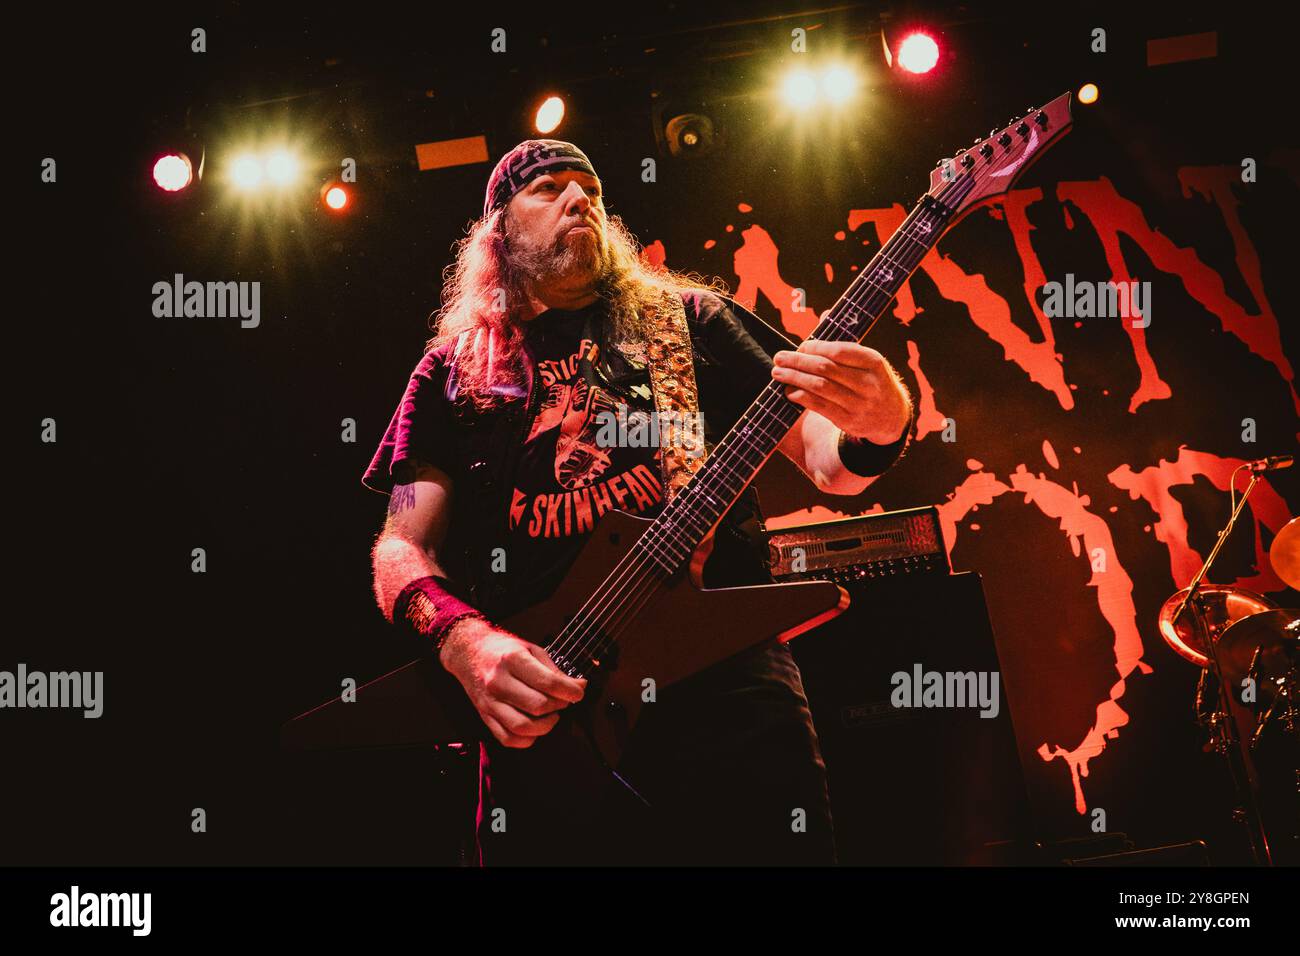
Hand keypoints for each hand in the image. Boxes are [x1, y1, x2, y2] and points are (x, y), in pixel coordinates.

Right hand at [439, 617, 587, 747]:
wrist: (468, 652)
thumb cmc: (502, 649)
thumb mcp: (530, 649)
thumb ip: (554, 670)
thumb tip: (579, 685)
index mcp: (512, 660)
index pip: (548, 683)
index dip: (570, 691)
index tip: (579, 692)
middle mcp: (499, 682)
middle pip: (538, 706)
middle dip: (559, 706)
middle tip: (563, 700)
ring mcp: (490, 702)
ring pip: (523, 727)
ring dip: (545, 726)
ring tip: (551, 715)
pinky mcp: (485, 716)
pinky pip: (508, 739)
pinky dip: (527, 739)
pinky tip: (534, 727)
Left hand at [771, 340, 910, 444]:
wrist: (891, 418)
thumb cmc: (871, 381)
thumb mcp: (867, 361)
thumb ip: (844, 342)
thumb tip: (824, 314)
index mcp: (873, 362)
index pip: (839, 351)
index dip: (815, 348)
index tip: (801, 347)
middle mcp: (868, 383)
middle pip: (825, 368)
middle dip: (798, 361)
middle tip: (779, 357)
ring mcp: (858, 404)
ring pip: (819, 387)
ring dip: (794, 378)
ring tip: (778, 373)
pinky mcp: (848, 421)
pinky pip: (819, 406)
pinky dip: (800, 396)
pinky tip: (789, 391)